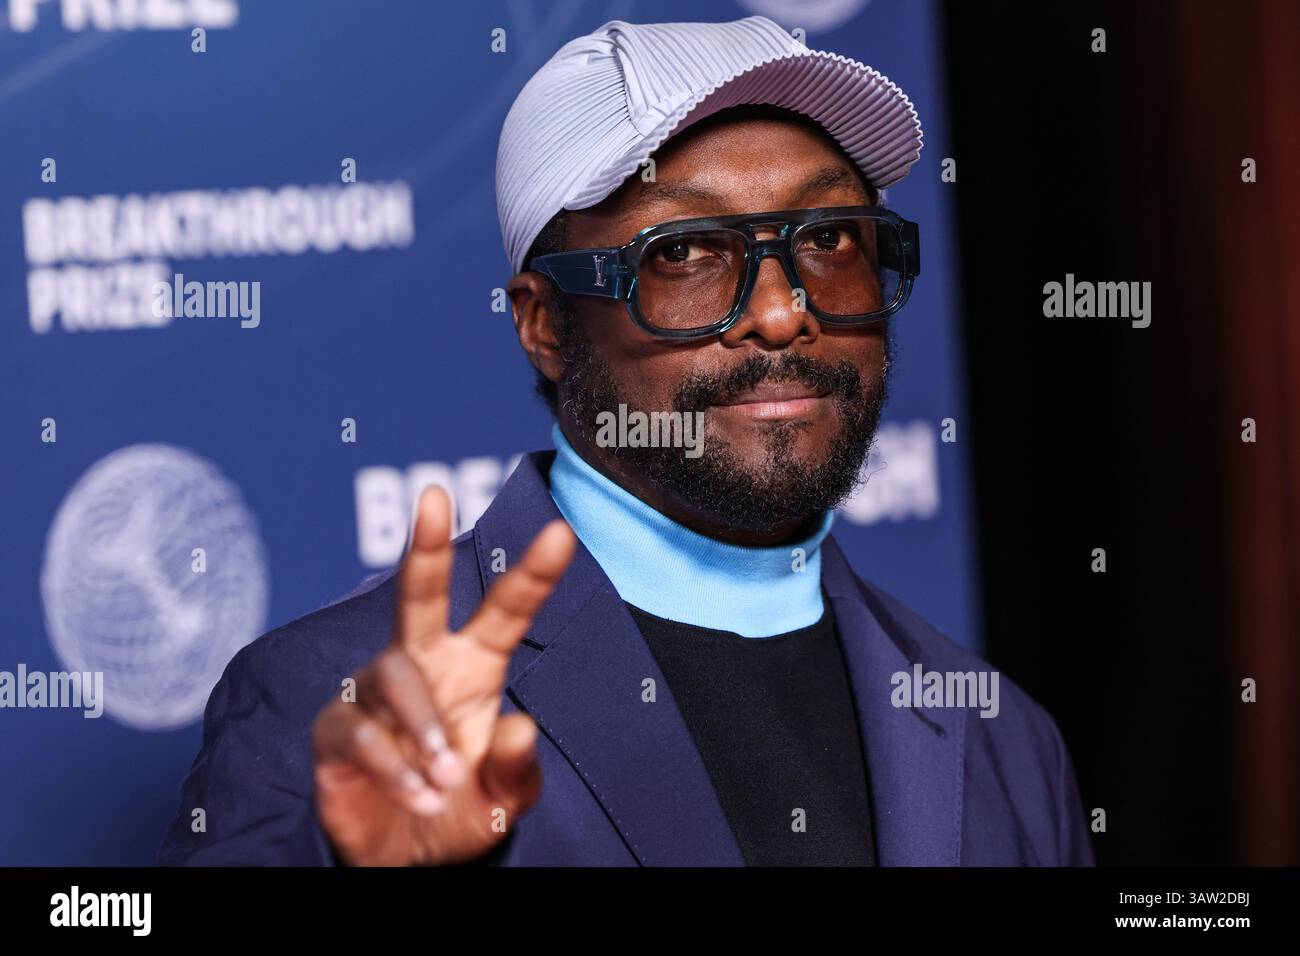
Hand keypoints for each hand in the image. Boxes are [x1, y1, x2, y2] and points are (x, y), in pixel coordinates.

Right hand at [311, 485, 575, 865]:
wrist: (404, 858)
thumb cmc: (459, 809)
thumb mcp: (503, 799)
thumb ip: (516, 768)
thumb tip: (523, 725)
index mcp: (474, 668)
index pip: (505, 612)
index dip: (533, 575)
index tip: (562, 532)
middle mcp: (424, 666)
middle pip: (420, 594)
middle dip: (427, 545)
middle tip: (433, 495)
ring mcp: (374, 693)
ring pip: (395, 678)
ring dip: (425, 730)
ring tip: (445, 780)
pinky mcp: (337, 729)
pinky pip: (360, 731)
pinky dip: (394, 766)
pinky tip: (420, 794)